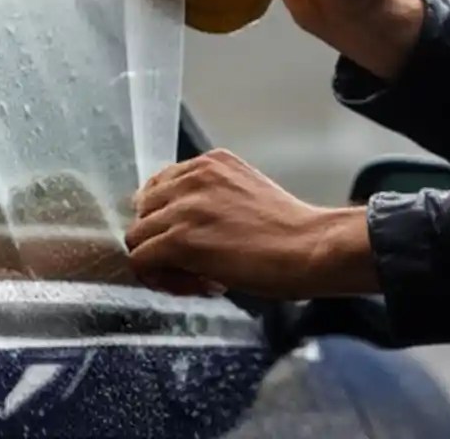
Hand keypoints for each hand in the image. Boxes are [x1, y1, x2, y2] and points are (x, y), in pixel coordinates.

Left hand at [125, 150, 378, 298]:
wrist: (312, 248)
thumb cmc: (291, 232)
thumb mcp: (245, 194)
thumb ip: (211, 199)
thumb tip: (181, 226)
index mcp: (209, 163)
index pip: (159, 188)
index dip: (168, 221)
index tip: (190, 242)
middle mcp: (192, 178)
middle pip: (143, 212)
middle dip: (162, 240)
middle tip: (194, 264)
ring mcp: (184, 207)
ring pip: (137, 237)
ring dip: (161, 263)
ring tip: (198, 278)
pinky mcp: (180, 239)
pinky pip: (141, 261)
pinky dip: (160, 280)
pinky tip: (195, 285)